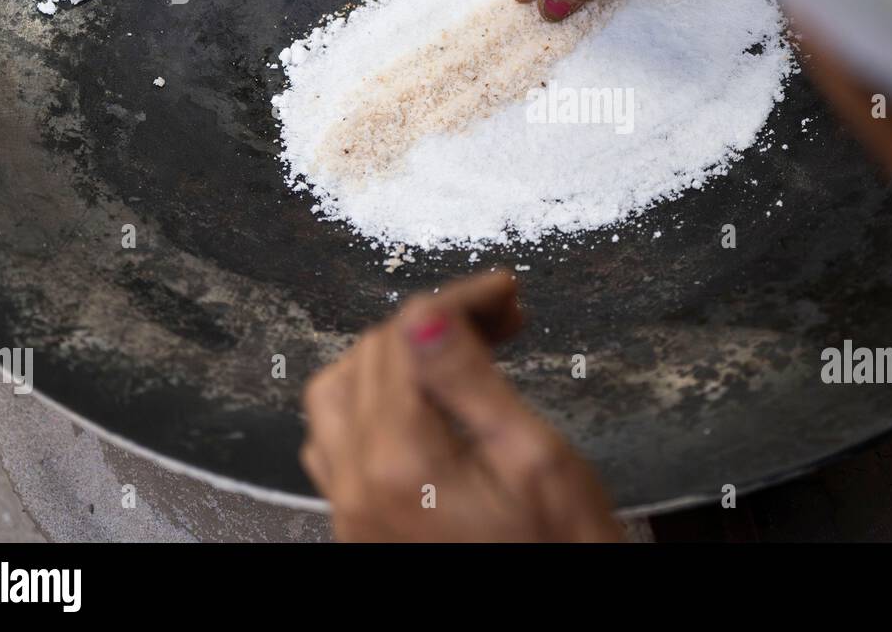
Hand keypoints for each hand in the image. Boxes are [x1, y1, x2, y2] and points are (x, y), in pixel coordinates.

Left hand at [300, 271, 621, 541]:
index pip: (408, 335)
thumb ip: (473, 381)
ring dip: (392, 356)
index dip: (461, 299)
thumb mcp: (537, 458)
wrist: (555, 617)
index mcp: (400, 460)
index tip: (504, 293)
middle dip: (435, 320)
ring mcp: (348, 505)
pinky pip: (333, 440)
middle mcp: (357, 481)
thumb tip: (428, 314)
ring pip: (338, 391)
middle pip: (372, 354)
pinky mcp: (355, 520)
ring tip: (455, 350)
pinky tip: (414, 400)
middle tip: (499, 318)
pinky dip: (366, 401)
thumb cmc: (558, 552)